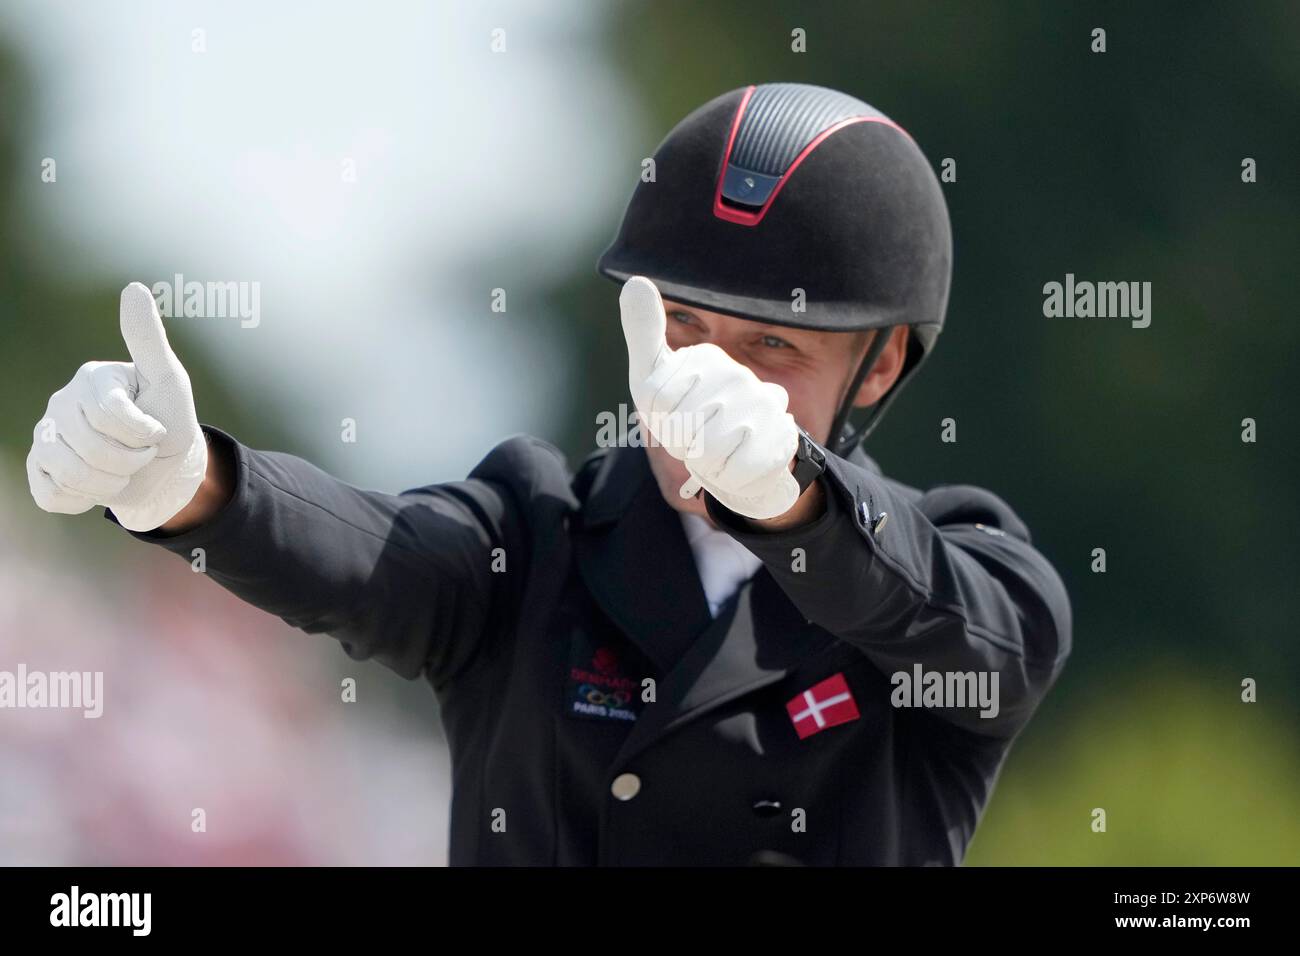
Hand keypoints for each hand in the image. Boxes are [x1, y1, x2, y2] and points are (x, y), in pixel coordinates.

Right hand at [27, 282, 207, 531]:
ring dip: (112, 483)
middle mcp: (60, 404)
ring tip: (123, 470)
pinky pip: (52, 495)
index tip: (155, 430)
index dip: (143, 433)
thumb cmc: (168, 419)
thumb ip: (148, 338)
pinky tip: (96, 485)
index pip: (110, 415)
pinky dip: (84, 499)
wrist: (164, 469)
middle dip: (131, 461)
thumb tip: (133, 288)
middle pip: (94, 449)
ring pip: (72, 475)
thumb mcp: (169, 380)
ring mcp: (46, 438)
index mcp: (89, 380)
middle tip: (141, 452)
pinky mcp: (40, 472)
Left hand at [620, 276, 799, 519]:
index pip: (658, 397)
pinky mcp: (779, 441)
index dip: (660, 420)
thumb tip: (636, 281)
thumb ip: (644, 334)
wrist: (741, 459)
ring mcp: (763, 408)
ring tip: (715, 450)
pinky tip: (736, 464)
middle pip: (682, 427)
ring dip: (703, 461)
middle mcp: (740, 377)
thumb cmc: (690, 418)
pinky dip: (725, 477)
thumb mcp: (655, 379)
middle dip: (681, 443)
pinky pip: (732, 470)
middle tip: (696, 437)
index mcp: (708, 358)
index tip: (676, 417)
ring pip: (706, 450)